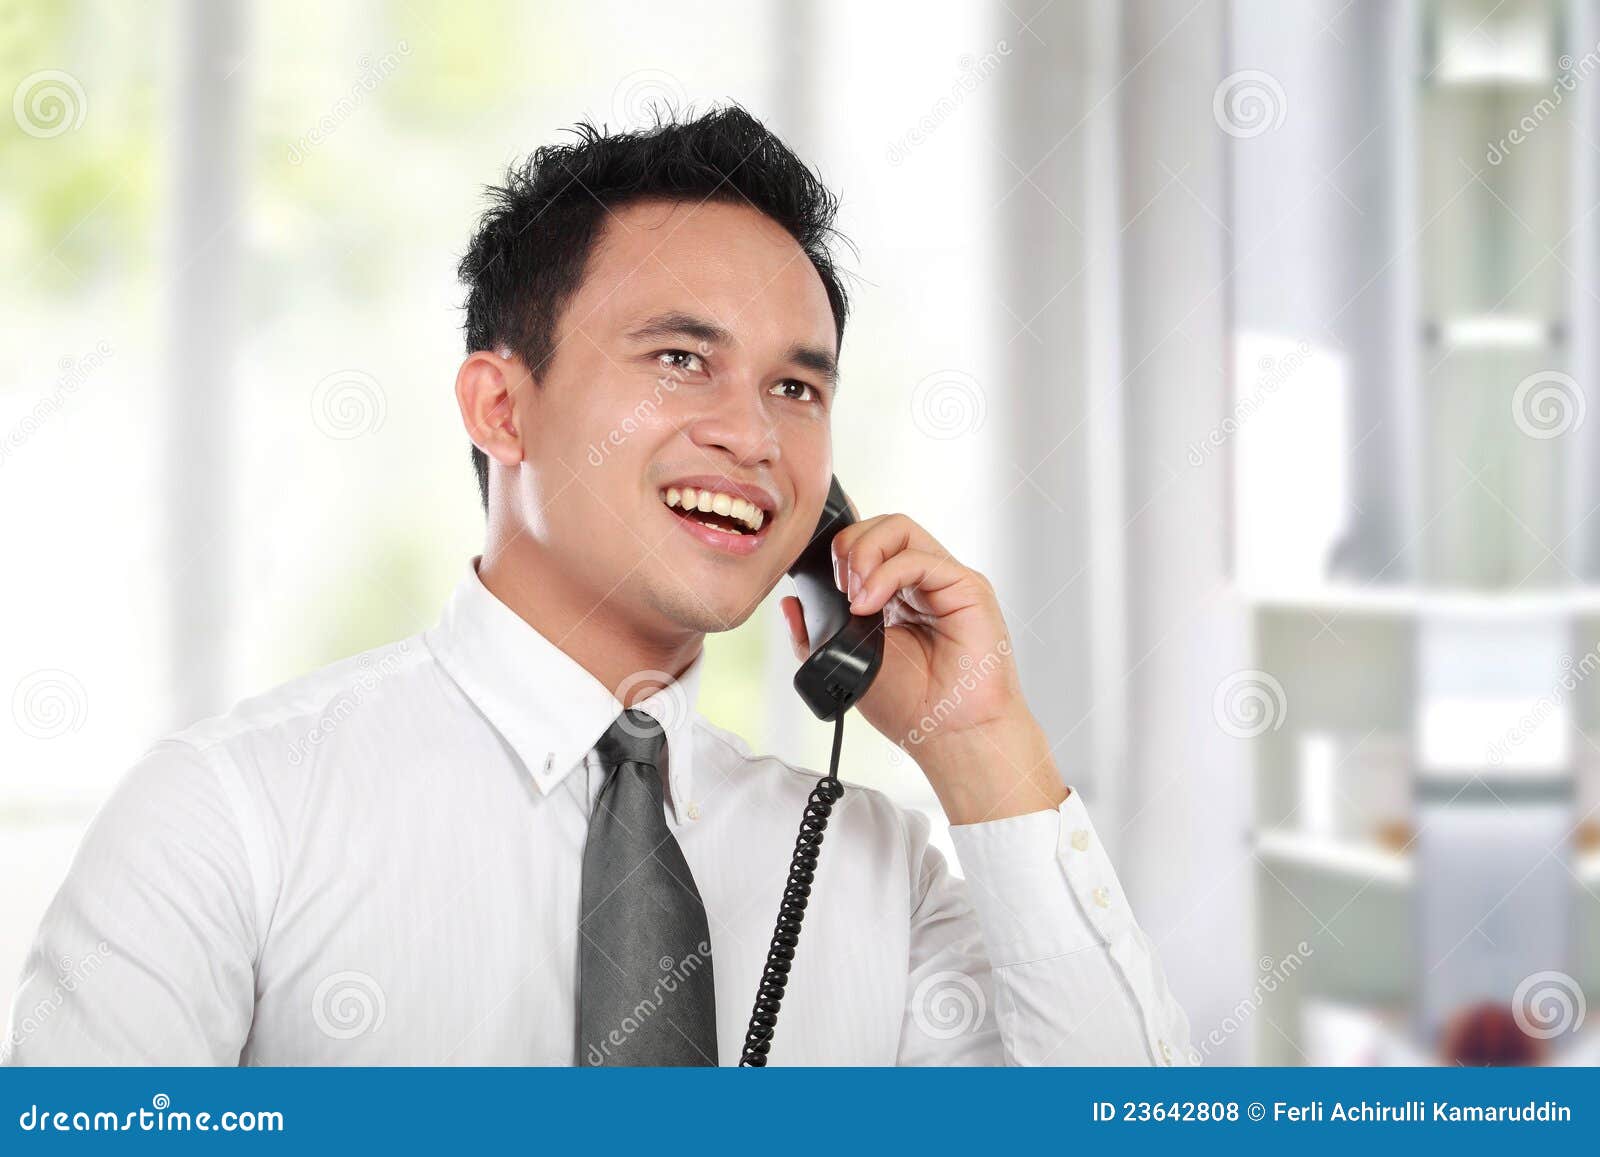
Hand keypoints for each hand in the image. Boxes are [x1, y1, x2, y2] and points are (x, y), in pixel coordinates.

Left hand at [778, 512, 1067, 824]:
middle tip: (839, 588)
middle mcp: (921, 581)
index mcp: (895, 594)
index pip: (865, 543)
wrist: (950, 735)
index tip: (821, 577)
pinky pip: (920, 558)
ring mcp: (944, 581)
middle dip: (847, 547)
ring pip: (899, 528)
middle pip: (880, 526)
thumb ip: (814, 634)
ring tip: (853, 595)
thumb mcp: (843, 664)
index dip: (839, 548)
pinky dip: (885, 573)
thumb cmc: (909, 706)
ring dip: (863, 553)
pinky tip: (869, 604)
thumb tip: (790, 603)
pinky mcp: (967, 587)